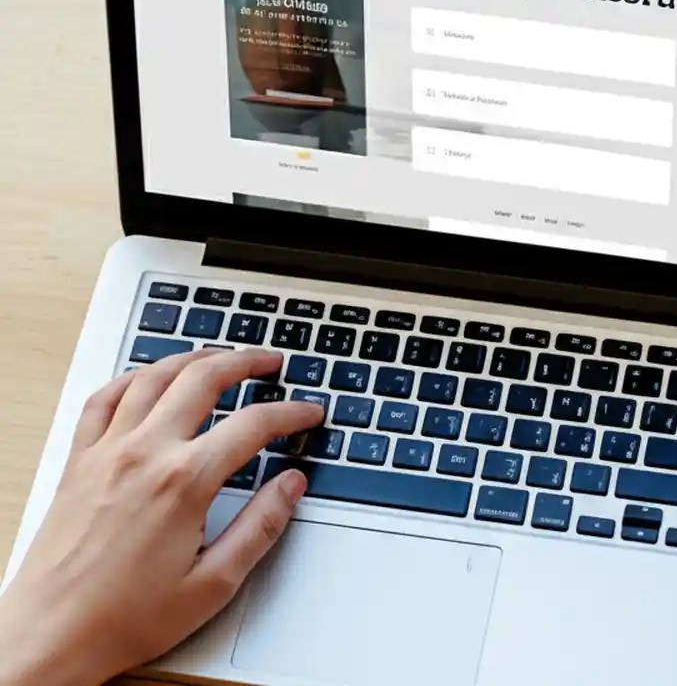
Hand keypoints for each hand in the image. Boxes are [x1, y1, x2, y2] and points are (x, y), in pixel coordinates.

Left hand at [0, 349, 323, 685]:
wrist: (51, 635)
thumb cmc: (126, 618)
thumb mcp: (214, 583)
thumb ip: (260, 526)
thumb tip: (291, 485)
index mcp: (184, 483)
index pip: (253, 425)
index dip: (291, 413)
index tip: (308, 414)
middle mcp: (144, 454)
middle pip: (203, 379)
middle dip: (245, 361)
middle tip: (270, 362)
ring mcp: (106, 452)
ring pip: (153, 376)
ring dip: (193, 358)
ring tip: (219, 357)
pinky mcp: (78, 461)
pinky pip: (103, 399)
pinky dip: (131, 378)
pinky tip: (147, 378)